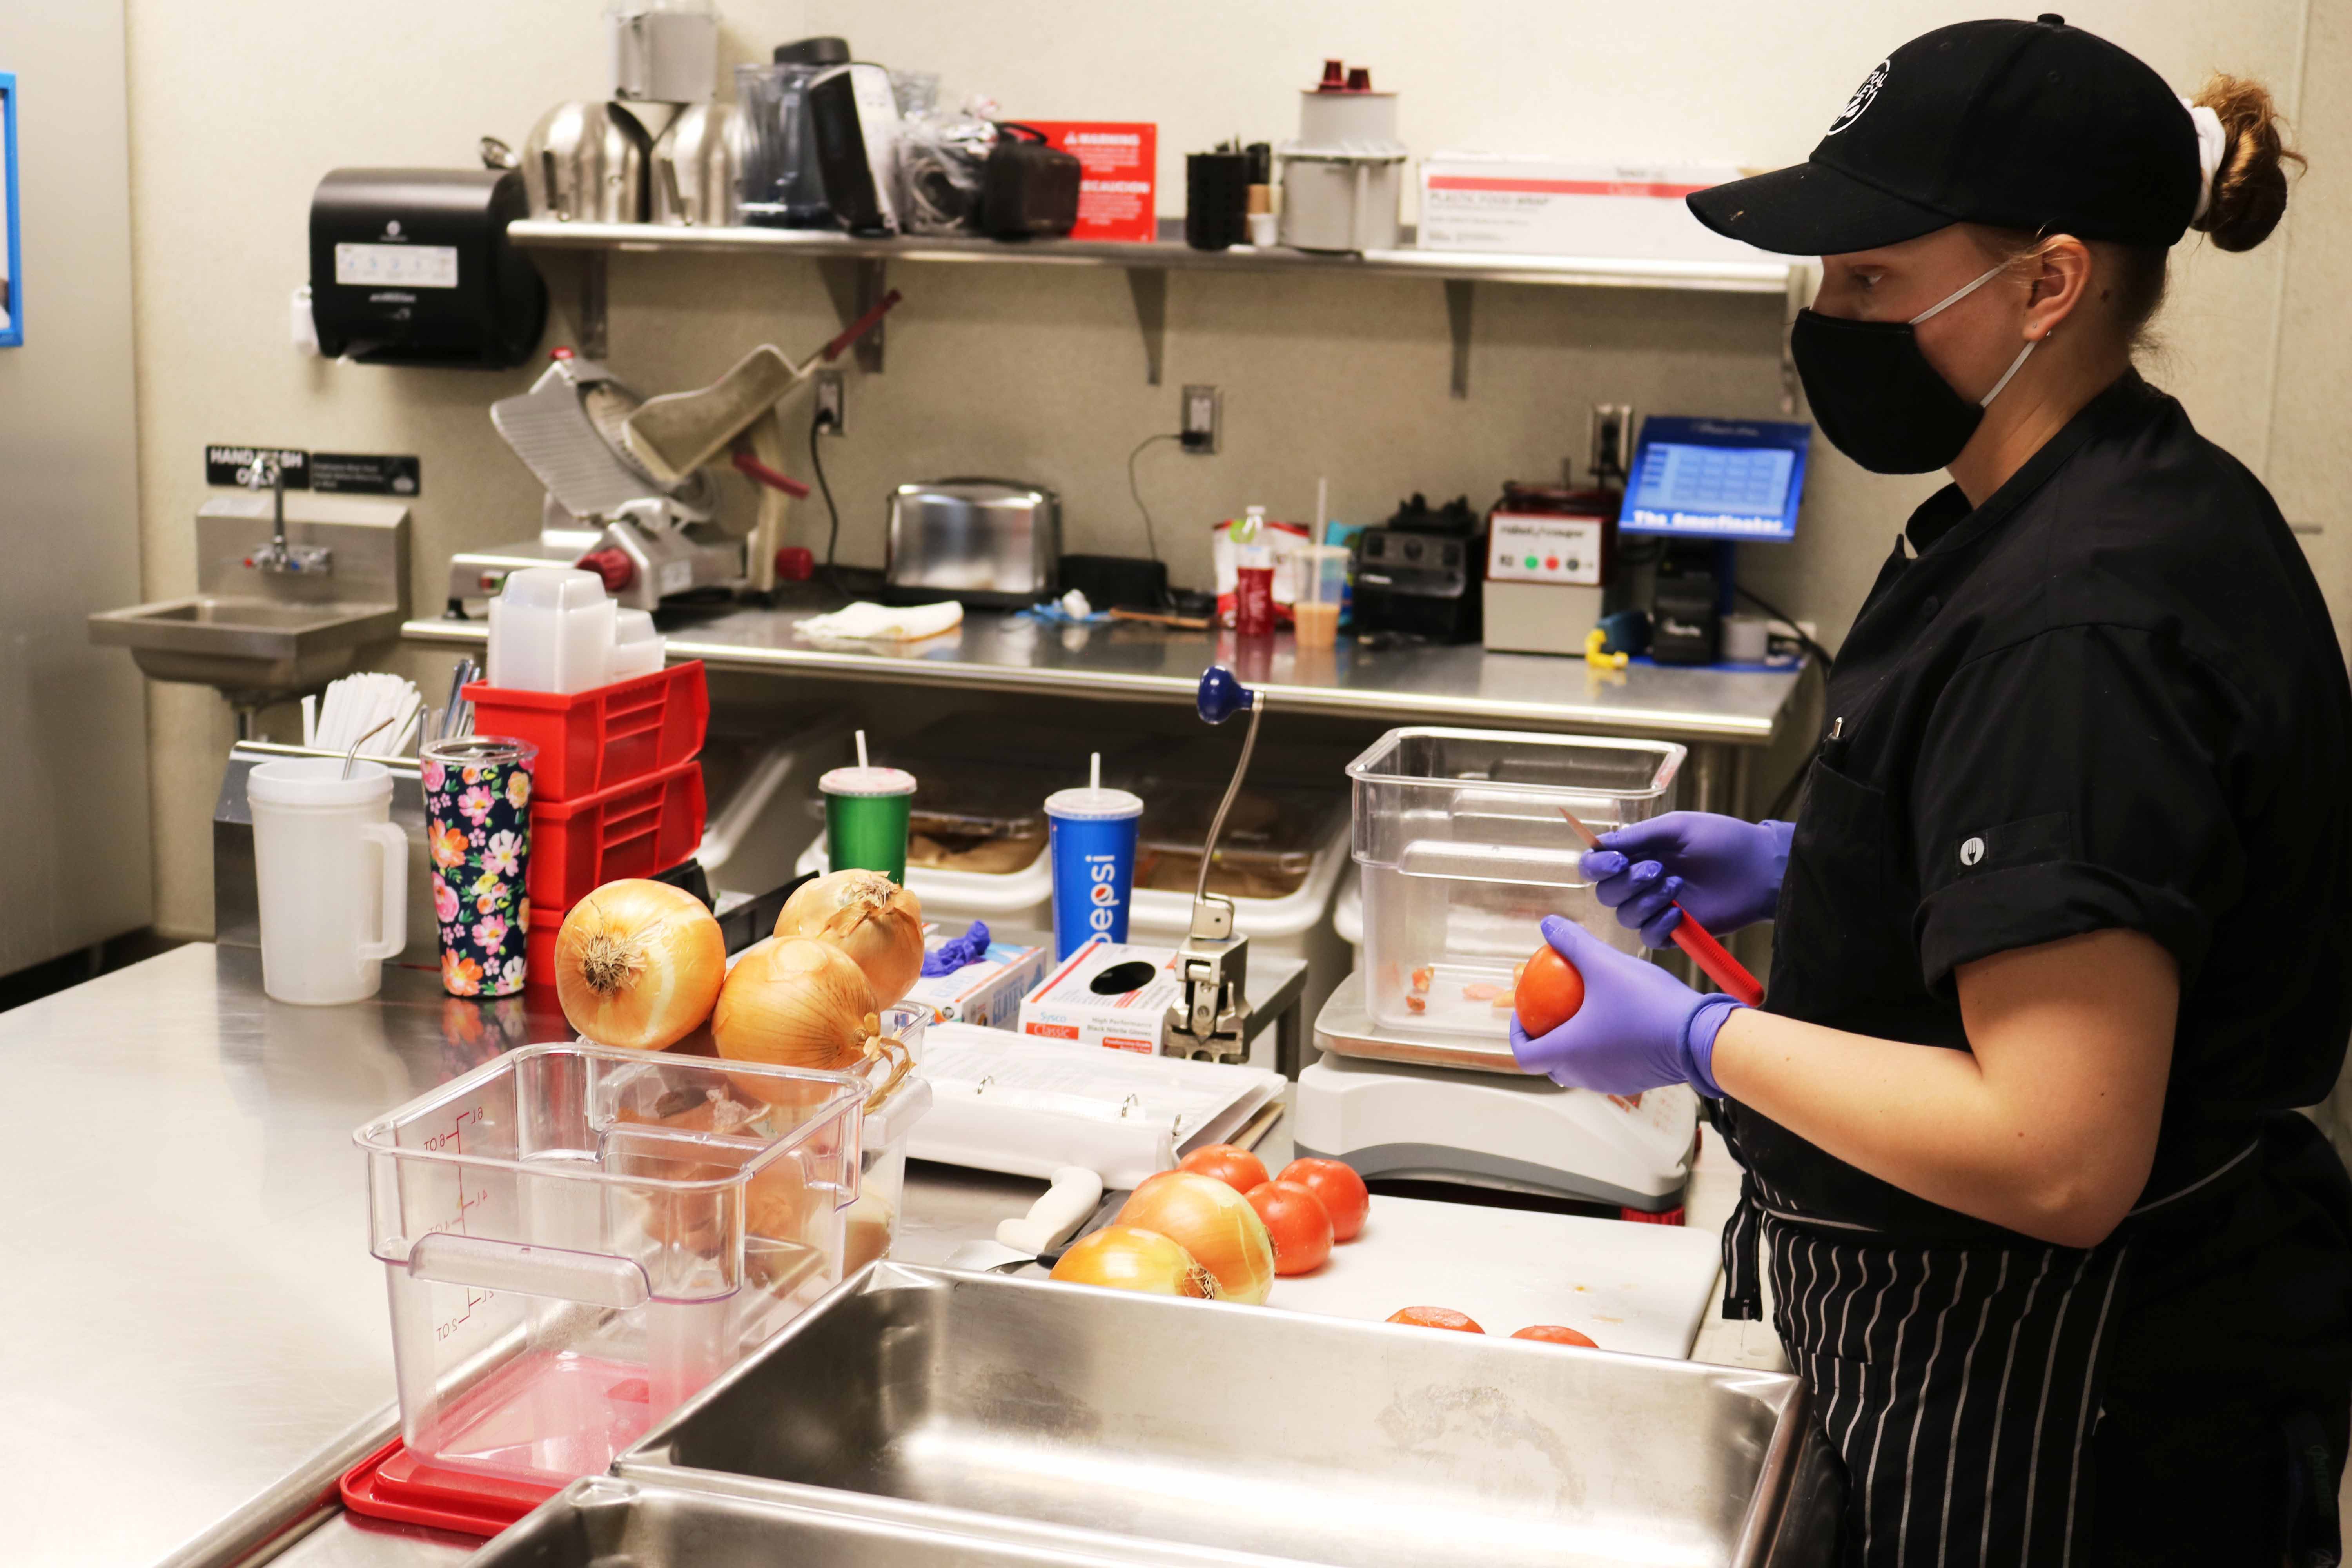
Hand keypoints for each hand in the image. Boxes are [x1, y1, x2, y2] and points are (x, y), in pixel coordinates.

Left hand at [1509, 916, 1743, 1095]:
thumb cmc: (1648, 1003)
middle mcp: (1585, 1075)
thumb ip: (1573, 942)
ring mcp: (1611, 1082)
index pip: (1524, 1055)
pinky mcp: (1635, 1082)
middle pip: (1549, 1063)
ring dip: (1574, 1045)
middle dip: (1545, 1038)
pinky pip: (1606, 1068)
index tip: (1525, 1011)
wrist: (1701, 1037)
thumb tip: (1548, 924)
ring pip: (1579, 1068)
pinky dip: (1601, 1050)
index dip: (1517, 1033)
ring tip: (1585, 1012)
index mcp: (1568, 1053)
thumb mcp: (1605, 964)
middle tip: (1552, 1009)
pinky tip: (1617, 1020)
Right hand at [1580, 812, 1793, 947]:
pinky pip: (1649, 937)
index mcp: (1637, 855)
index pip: (1596, 866)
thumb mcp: (1677, 828)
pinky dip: (1659, 925)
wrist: (1761, 869)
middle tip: (1658, 869)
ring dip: (1646, 901)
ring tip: (1677, 885)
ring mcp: (1657, 908)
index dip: (1597, 866)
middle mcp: (1641, 883)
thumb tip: (1597, 844)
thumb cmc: (1723, 840)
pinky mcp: (1675, 931)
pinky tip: (1680, 914)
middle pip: (1606, 894)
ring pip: (1625, 916)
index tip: (1616, 861)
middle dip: (1627, 883)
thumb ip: (1637, 836)